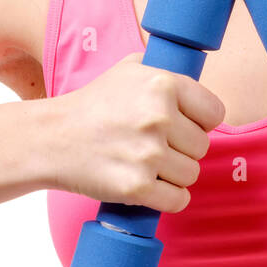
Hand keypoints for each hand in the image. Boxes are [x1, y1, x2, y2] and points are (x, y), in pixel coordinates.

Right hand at [45, 52, 225, 213]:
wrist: (51, 138)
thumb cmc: (93, 104)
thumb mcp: (128, 69)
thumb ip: (163, 68)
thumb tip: (191, 66)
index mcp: (162, 84)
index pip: (215, 113)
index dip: (200, 121)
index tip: (183, 125)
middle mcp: (158, 117)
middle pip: (203, 146)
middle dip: (183, 149)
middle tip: (155, 145)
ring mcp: (148, 154)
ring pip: (191, 174)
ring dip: (174, 174)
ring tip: (147, 163)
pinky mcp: (136, 186)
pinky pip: (178, 200)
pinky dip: (168, 198)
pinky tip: (150, 185)